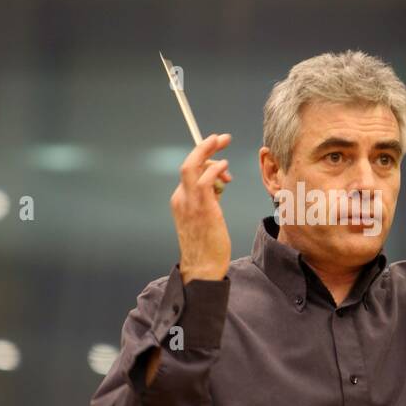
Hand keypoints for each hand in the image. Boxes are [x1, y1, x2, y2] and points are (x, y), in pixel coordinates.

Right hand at [170, 132, 233, 281]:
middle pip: (189, 163)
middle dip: (205, 146)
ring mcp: (190, 204)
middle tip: (222, 137)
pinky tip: (225, 168)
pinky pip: (205, 181)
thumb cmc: (206, 244)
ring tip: (225, 151)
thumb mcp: (204, 216)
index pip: (190, 170)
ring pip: (193, 167)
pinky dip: (214, 169)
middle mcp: (181, 198)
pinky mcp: (202, 209)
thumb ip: (209, 198)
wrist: (202, 267)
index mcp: (180, 200)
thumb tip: (220, 183)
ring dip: (210, 152)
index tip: (217, 149)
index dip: (204, 157)